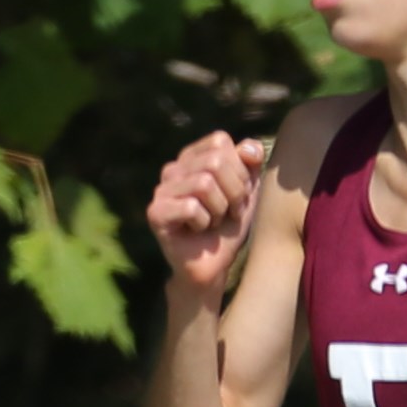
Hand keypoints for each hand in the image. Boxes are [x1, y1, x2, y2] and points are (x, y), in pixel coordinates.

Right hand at [147, 132, 266, 289]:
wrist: (213, 265)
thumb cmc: (228, 226)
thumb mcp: (247, 191)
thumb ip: (251, 164)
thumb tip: (249, 147)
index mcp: (193, 157)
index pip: (220, 142)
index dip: (239, 169)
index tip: (239, 194)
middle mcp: (173, 168)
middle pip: (214, 161)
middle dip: (233, 191)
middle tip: (229, 212)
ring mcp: (161, 189)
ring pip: (204, 183)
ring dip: (219, 209)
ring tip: (213, 221)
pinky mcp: (156, 212)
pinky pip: (191, 207)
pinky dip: (204, 223)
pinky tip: (198, 230)